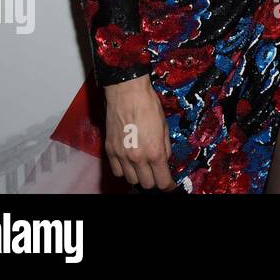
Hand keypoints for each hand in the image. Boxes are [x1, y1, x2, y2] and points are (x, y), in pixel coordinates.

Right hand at [103, 73, 175, 189]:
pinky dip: (124, 171)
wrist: (127, 94)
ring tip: (143, 166)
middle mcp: (137, 158)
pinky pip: (116, 171)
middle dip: (154, 181)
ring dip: (139, 176)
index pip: (162, 181)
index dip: (168, 185)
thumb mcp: (165, 127)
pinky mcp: (109, 151)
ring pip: (130, 180)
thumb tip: (165, 160)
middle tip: (157, 173)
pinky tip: (129, 163)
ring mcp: (121, 156)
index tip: (170, 185)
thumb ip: (165, 147)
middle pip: (146, 184)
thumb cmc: (148, 106)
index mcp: (154, 152)